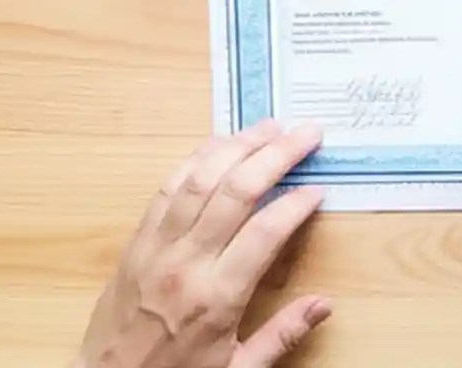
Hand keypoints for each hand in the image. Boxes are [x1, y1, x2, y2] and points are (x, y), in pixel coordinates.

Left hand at [74, 121, 330, 367]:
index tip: (318, 189)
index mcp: (218, 298)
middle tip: (306, 133)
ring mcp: (157, 248)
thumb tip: (325, 304)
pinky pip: (166, 190)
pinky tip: (217, 146)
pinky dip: (194, 161)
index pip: (265, 232)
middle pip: (236, 192)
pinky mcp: (136, 243)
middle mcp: (187, 264)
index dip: (296, 204)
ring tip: (268, 127)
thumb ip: (283, 335)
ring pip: (199, 180)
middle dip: (276, 155)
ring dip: (237, 146)